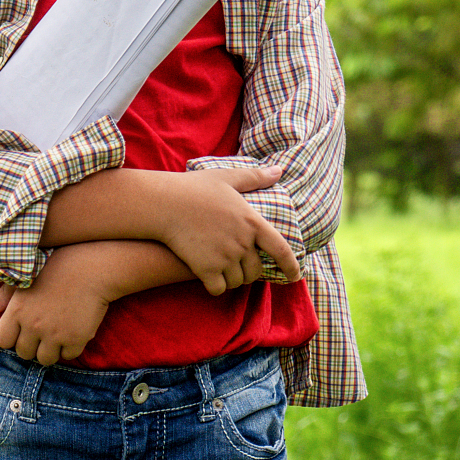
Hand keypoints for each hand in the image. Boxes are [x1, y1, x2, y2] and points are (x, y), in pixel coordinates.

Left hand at [0, 245, 116, 363]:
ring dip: (50, 351)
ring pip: (45, 359)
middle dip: (32, 346)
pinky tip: (74, 332)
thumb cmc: (58, 267)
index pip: (3, 340)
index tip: (22, 331)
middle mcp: (33, 325)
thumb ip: (5, 294)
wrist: (93, 269)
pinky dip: (71, 348)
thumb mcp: (27, 276)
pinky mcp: (76, 339)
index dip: (12, 338)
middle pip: (24, 353)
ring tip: (57, 336)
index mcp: (17, 310)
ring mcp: (54, 335)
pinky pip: (68, 356)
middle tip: (43, 333)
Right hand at [157, 166, 300, 295]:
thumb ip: (255, 177)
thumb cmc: (194, 188)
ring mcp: (224, 258)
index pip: (281, 250)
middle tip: (241, 269)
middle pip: (256, 270)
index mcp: (252, 221)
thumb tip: (279, 170)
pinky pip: (218, 288)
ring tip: (224, 272)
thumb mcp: (228, 177)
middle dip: (250, 273)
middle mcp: (242, 243)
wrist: (163, 204)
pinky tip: (210, 280)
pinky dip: (216, 287)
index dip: (291, 266)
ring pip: (237, 281)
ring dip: (233, 280)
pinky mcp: (205, 269)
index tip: (296, 277)